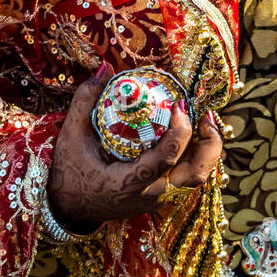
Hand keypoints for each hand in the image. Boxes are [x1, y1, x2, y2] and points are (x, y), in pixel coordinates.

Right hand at [47, 62, 223, 229]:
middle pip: (194, 175)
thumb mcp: (71, 136)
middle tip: (205, 116)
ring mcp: (156, 199)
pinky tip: (189, 136)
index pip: (165, 160)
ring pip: (196, 180)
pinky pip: (187, 179)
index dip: (179, 132)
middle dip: (209, 144)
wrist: (67, 207)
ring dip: (206, 151)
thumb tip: (104, 69)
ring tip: (203, 122)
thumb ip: (85, 102)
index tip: (179, 104)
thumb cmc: (67, 173)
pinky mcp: (159, 197)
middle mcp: (148, 195)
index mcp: (127, 183)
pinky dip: (195, 157)